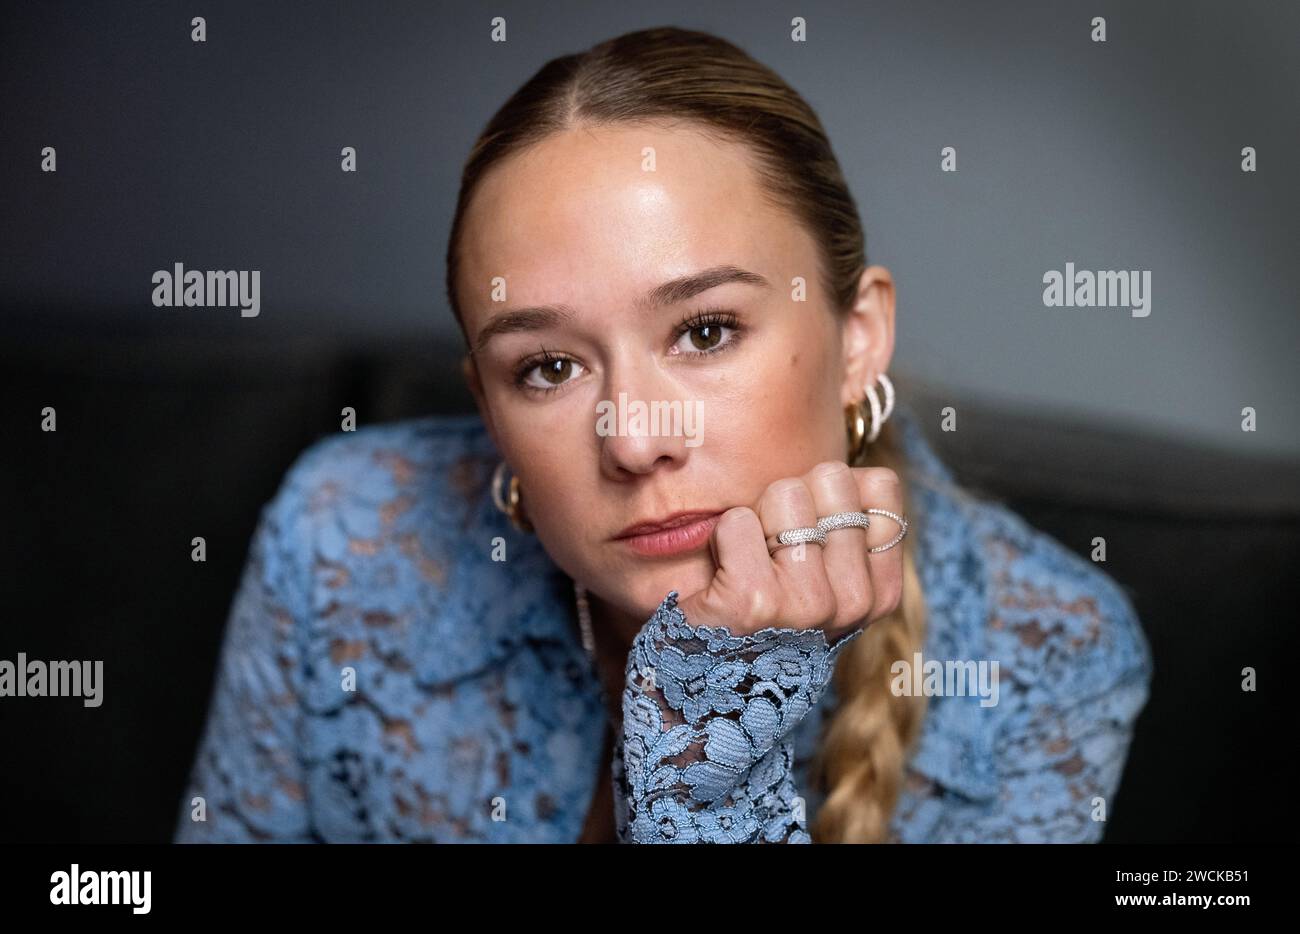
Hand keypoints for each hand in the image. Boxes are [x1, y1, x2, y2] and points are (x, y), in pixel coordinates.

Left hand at [678, 461, 903, 643]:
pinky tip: (718, 580)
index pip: (878, 486)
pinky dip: (718, 540)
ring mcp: (805, 606)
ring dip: (750, 521)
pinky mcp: (752, 604)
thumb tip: (863, 472)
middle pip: (829, 477)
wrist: (698, 689)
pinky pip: (736, 521)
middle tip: (765, 557)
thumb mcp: (818, 574)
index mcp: (877, 593)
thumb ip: (847, 523)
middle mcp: (851, 603)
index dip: (828, 497)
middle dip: (786, 504)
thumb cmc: (755, 617)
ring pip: (784, 493)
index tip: (805, 543)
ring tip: (740, 569)